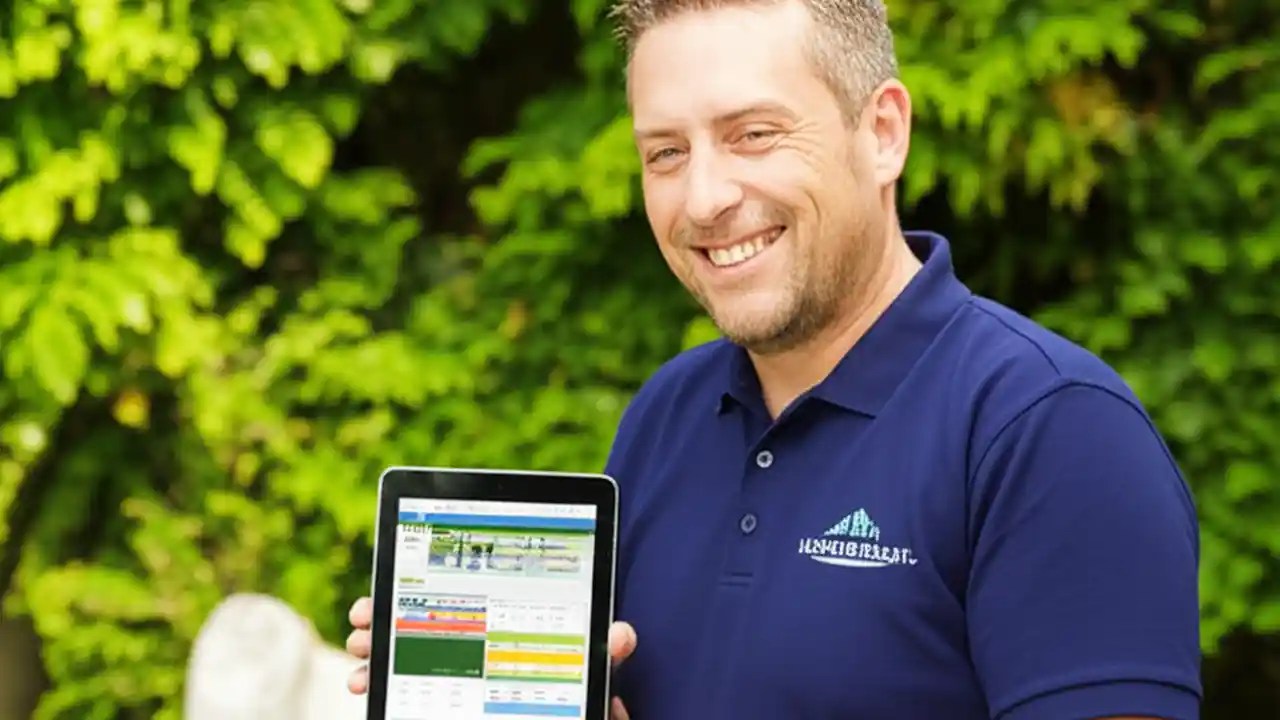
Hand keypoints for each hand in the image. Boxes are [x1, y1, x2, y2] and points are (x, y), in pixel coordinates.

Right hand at [345, 597, 637, 717]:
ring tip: (358, 648)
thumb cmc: (572, 689)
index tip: (383, 596)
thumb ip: (602, 652)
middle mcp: (471, 639)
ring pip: (404, 648)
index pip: (458, 592)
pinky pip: (406, 683)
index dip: (419, 589)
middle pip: (419, 616)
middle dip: (382, 617)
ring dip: (374, 647)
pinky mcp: (446, 694)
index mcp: (503, 620)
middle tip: (361, 619)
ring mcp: (456, 668)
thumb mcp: (585, 667)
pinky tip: (364, 683)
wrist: (568, 712)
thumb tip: (624, 635)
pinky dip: (380, 679)